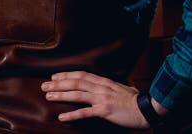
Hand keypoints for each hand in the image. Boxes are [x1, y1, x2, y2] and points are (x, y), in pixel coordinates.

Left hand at [41, 71, 166, 128]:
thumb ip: (107, 86)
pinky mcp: (105, 111)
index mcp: (103, 81)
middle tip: (44, 86)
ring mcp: (102, 98)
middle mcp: (100, 87)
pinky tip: (62, 117)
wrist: (147, 109)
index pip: (80, 74)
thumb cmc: (135, 100)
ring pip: (76, 94)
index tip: (54, 77)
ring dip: (61, 95)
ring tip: (48, 96)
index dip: (66, 75)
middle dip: (58, 84)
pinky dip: (72, 115)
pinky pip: (85, 112)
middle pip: (75, 82)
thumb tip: (100, 84)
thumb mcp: (119, 88)